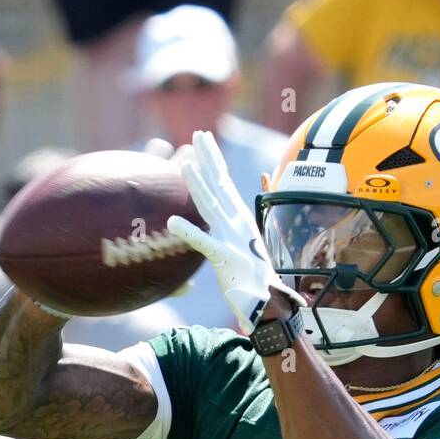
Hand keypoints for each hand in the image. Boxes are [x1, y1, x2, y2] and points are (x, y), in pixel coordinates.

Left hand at [166, 130, 302, 332]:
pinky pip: (204, 243)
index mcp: (240, 219)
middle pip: (220, 185)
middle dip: (208, 159)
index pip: (224, 183)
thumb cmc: (252, 279)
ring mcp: (232, 239)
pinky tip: (171, 222)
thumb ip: (227, 231)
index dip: (213, 160)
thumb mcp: (239, 248)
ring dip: (197, 186)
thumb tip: (220, 223)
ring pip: (211, 207)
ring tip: (182, 165)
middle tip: (197, 135)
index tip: (203, 140)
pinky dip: (188, 232)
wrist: (268, 303)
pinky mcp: (225, 259)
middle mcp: (238, 223)